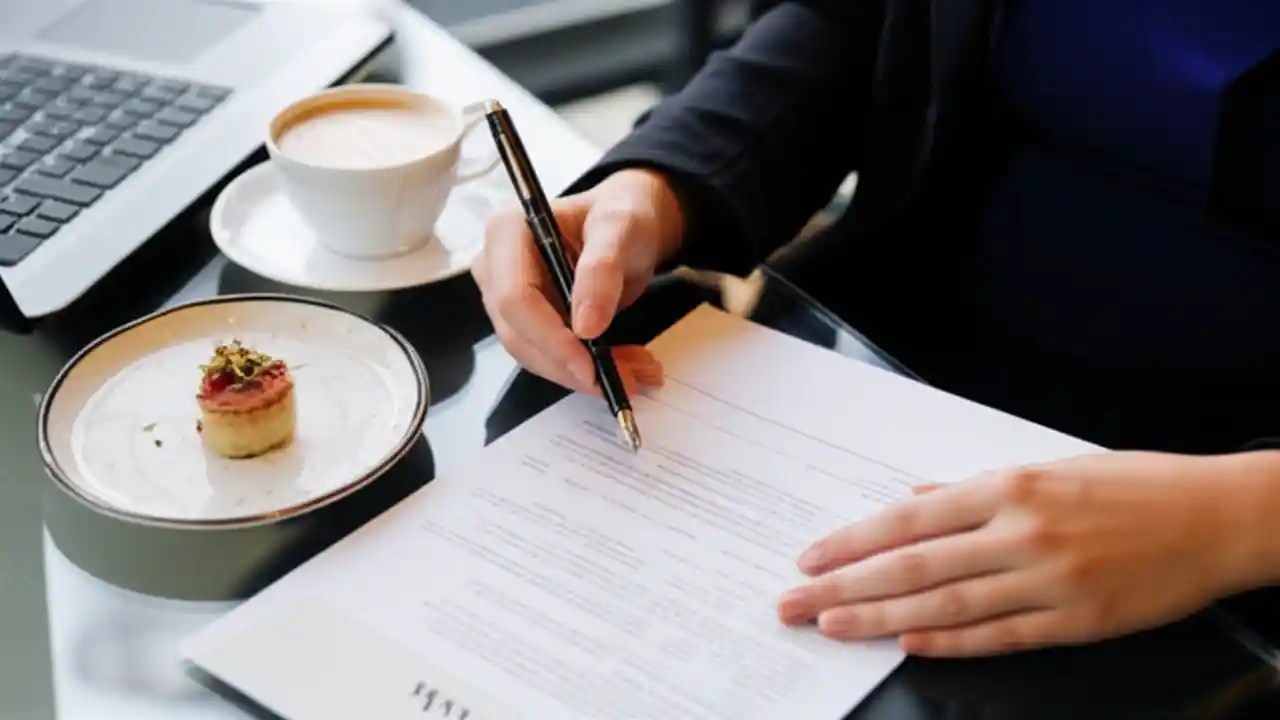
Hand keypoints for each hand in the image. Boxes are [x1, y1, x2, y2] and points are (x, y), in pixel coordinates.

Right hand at [472, 168, 684, 394]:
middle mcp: (496, 266)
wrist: (627, 224)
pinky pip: (547, 356)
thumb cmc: (620, 214)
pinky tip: (622, 366)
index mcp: (508, 232)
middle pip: (518, 333)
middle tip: (627, 378)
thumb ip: (602, 269)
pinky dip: (584, 368)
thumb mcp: (621, 228)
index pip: (515, 298)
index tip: (591, 365)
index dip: (550, 338)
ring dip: (582, 373)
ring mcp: (506, 296)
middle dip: (571, 364)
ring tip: (637, 372)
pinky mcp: (526, 320)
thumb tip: (586, 327)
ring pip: (532, 354)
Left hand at [777, 450, 1279, 656]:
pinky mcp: (1076, 619)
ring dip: (880, 618)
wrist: (1214, 518)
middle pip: (913, 565)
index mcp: (1008, 486)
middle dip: (845, 586)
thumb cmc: (1130, 485)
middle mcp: (1020, 531)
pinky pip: (1000, 636)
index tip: (809, 558)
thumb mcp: (1047, 468)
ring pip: (946, 604)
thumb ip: (974, 488)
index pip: (909, 518)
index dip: (853, 541)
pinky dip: (950, 643)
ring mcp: (1048, 579)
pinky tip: (908, 645)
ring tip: (832, 627)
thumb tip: (915, 494)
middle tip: (795, 603)